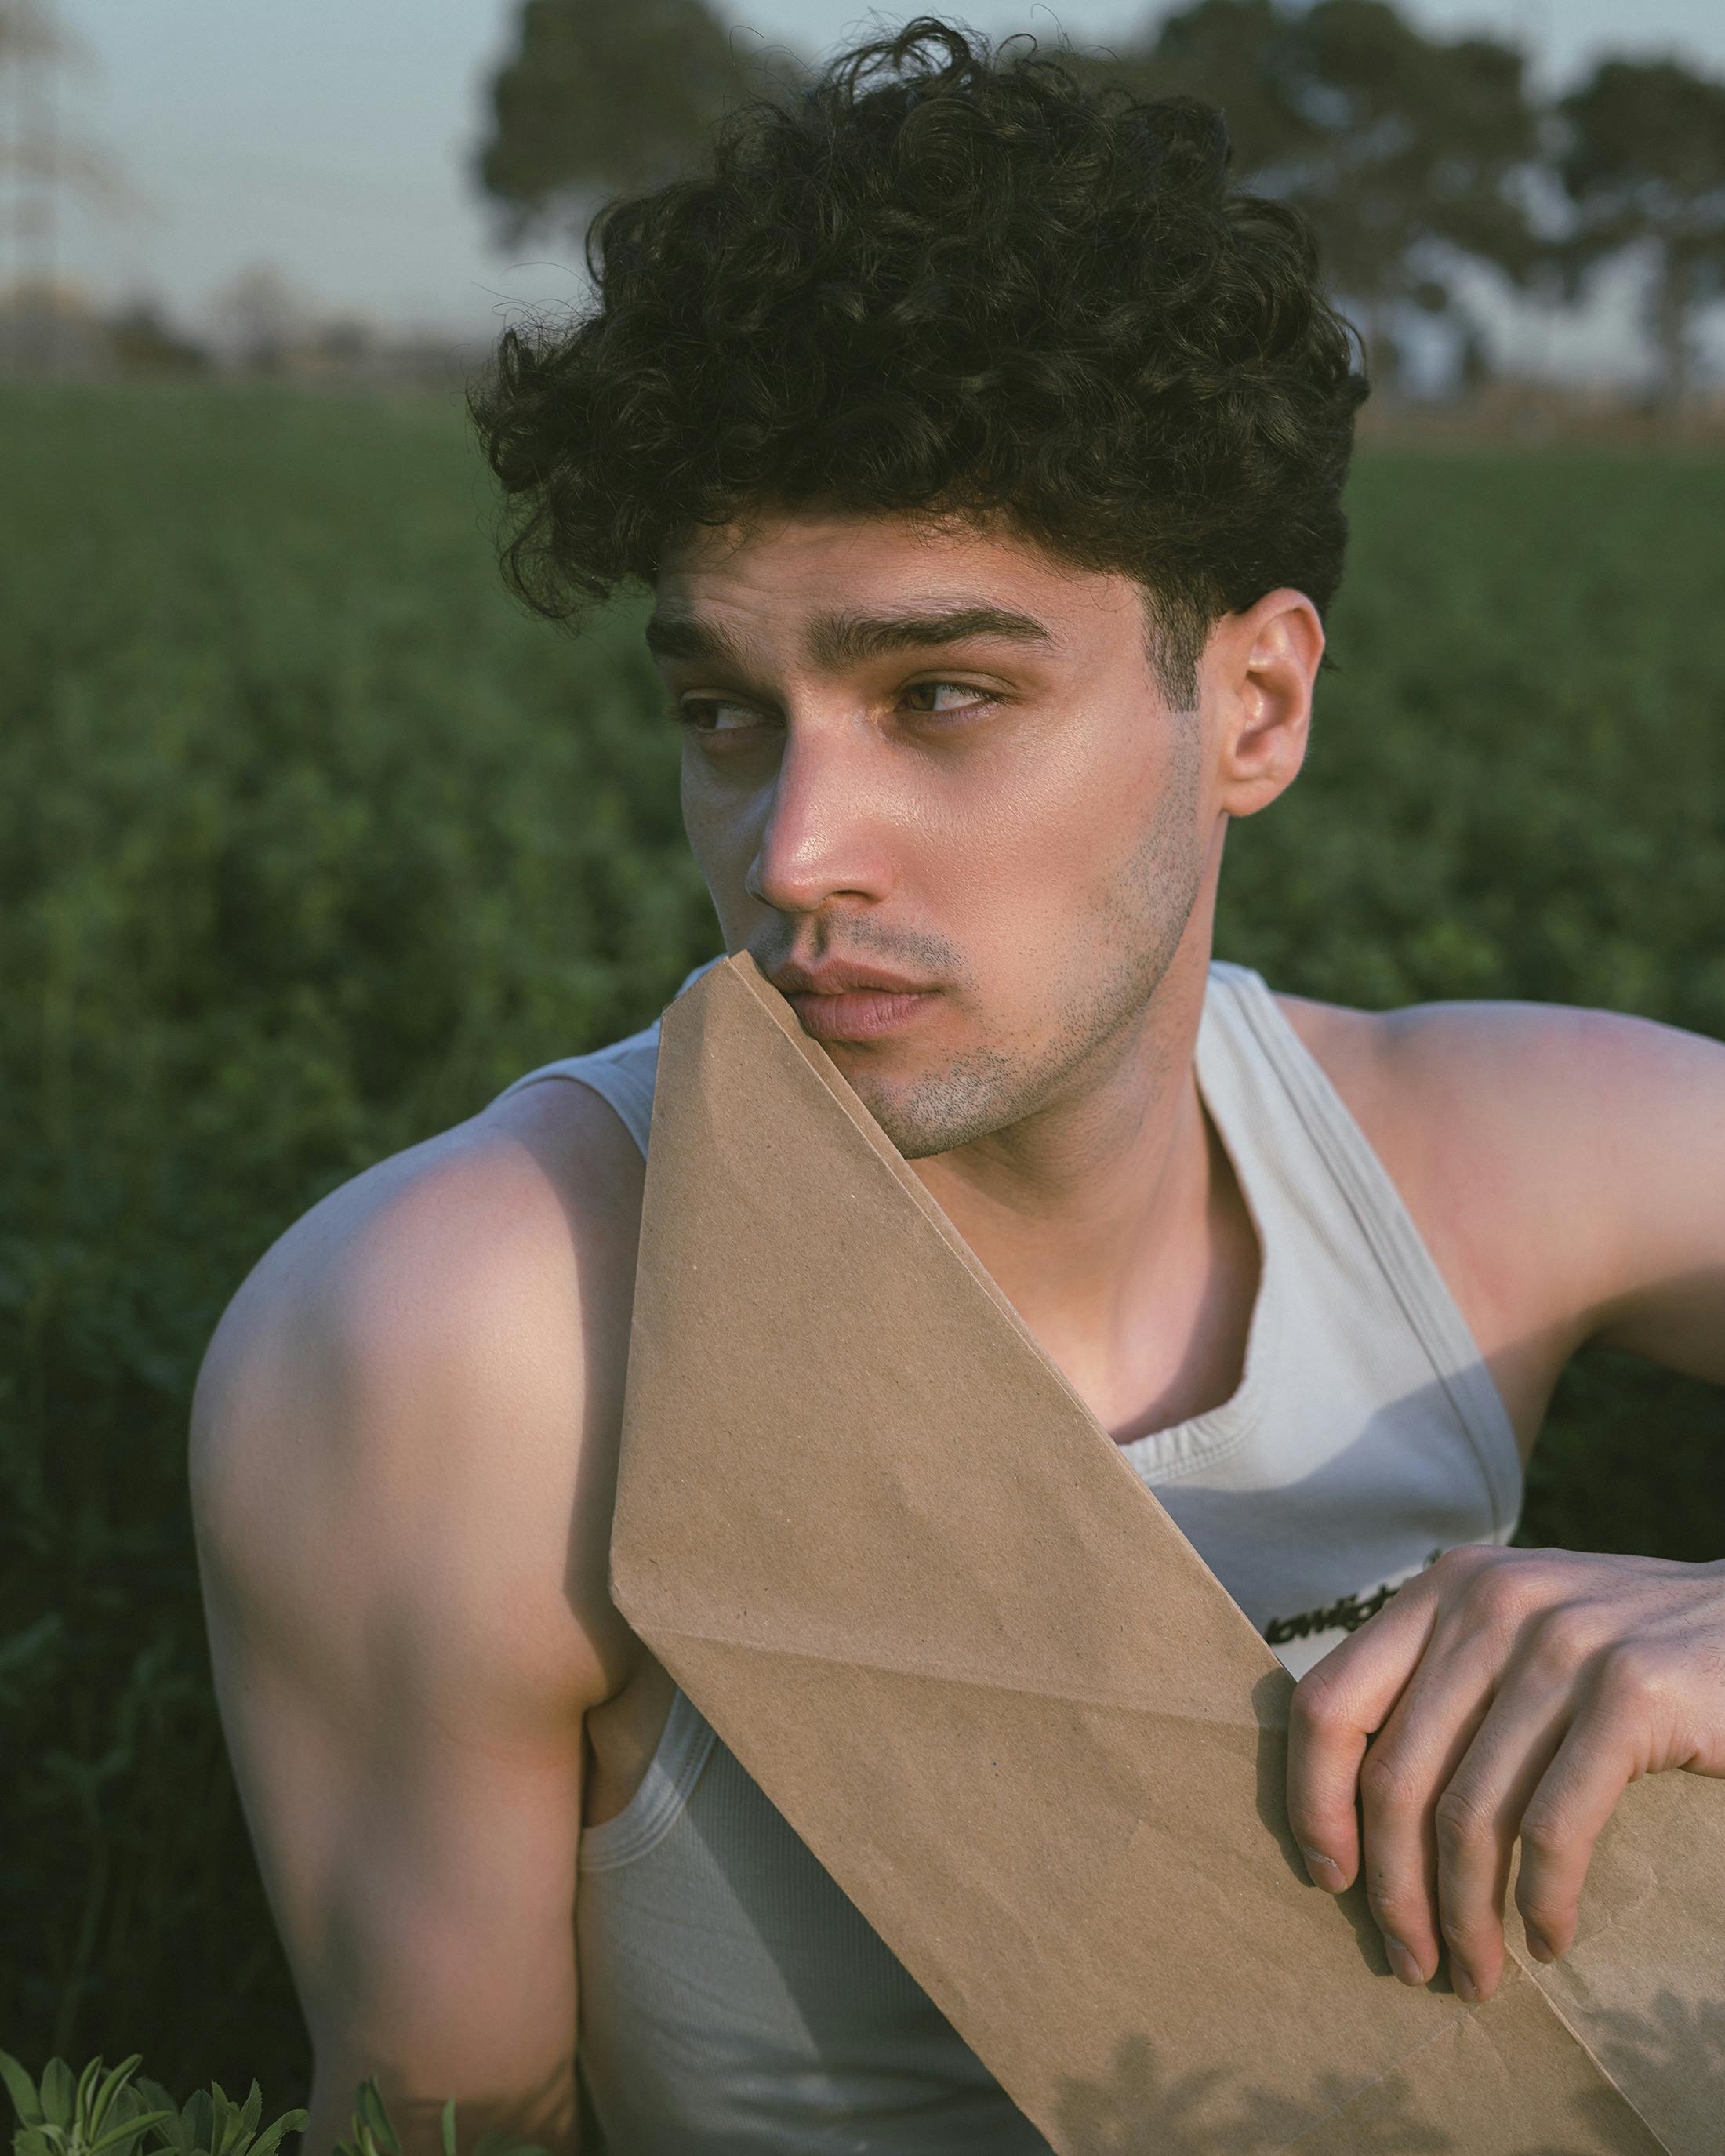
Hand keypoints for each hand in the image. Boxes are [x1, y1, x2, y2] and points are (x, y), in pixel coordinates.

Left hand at [1286, 1544, 1724, 2002]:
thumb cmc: (1632, 1652)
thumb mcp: (1520, 1634)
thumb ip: (1446, 1681)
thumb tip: (1352, 1804)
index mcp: (1444, 1590)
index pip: (1328, 1702)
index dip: (1312, 1802)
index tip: (1330, 1879)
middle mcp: (1488, 1604)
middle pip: (1393, 1776)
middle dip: (1393, 1891)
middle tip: (1410, 1964)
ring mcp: (1560, 1643)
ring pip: (1467, 1815)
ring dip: (1463, 1918)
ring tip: (1474, 1974)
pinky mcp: (1631, 1694)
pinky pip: (1552, 1828)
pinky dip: (1541, 1902)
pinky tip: (1548, 1940)